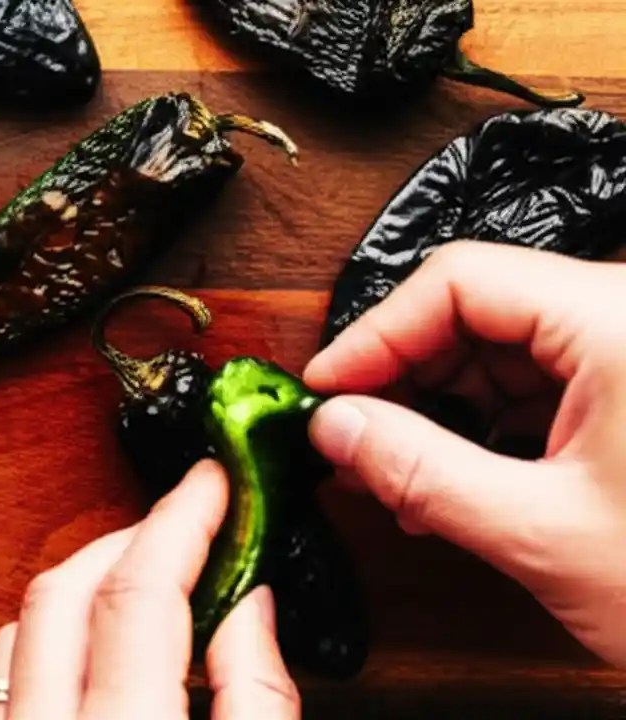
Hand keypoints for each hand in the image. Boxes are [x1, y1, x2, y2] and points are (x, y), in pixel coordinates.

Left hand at [0, 460, 299, 719]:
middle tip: (190, 530)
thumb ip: (257, 697)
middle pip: (62, 592)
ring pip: (19, 629)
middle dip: (128, 542)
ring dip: (81, 587)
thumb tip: (249, 604)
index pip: (138, 593)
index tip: (214, 482)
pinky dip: (45, 642)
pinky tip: (93, 651)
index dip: (181, 523)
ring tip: (149, 587)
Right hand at [305, 240, 625, 666]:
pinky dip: (482, 429)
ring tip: (395, 476)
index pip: (460, 283)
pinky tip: (447, 480)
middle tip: (348, 437)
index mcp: (621, 325)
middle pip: (475, 310)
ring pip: (499, 350)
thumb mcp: (542, 532)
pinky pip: (535, 386)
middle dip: (403, 377)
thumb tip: (335, 427)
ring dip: (437, 410)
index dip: (376, 334)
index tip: (326, 388)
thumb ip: (420, 471)